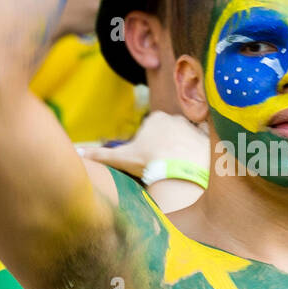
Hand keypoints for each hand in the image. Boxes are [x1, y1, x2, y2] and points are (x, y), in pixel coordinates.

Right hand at [79, 111, 209, 177]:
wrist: (180, 170)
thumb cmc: (149, 161)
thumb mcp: (121, 158)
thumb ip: (100, 155)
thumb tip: (78, 153)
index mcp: (156, 118)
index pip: (151, 132)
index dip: (149, 149)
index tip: (150, 162)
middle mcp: (177, 118)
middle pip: (169, 135)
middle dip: (167, 149)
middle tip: (164, 167)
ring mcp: (194, 127)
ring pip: (186, 140)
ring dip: (184, 152)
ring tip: (180, 170)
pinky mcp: (209, 138)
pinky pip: (205, 144)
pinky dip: (201, 153)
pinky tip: (197, 165)